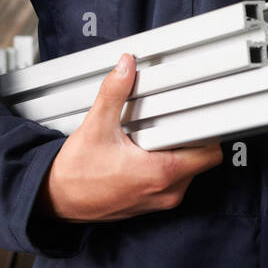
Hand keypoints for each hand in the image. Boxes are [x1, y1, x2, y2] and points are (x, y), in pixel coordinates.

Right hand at [36, 53, 222, 221]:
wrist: (57, 200)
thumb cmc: (76, 174)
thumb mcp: (96, 126)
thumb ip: (114, 92)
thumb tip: (126, 66)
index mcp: (160, 174)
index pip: (209, 153)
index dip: (209, 128)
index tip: (202, 110)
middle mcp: (166, 191)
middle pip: (202, 158)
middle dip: (191, 135)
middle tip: (172, 115)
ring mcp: (160, 199)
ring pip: (188, 168)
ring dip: (177, 148)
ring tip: (154, 131)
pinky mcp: (151, 201)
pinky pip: (173, 179)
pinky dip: (166, 160)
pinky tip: (145, 146)